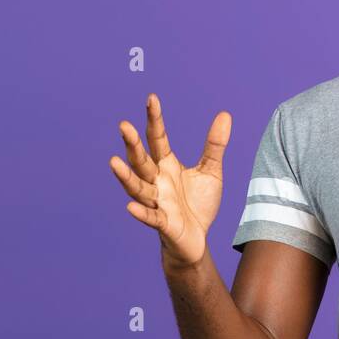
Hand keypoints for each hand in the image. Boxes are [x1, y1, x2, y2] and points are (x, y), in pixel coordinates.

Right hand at [109, 93, 232, 267]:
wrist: (197, 239)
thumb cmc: (198, 204)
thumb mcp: (211, 171)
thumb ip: (215, 145)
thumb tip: (225, 114)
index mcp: (167, 165)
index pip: (158, 138)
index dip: (154, 119)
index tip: (152, 98)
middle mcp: (157, 181)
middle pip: (142, 160)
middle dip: (133, 144)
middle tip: (124, 125)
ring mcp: (157, 202)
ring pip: (138, 187)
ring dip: (126, 176)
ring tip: (114, 162)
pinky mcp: (163, 223)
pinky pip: (150, 217)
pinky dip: (141, 212)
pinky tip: (130, 206)